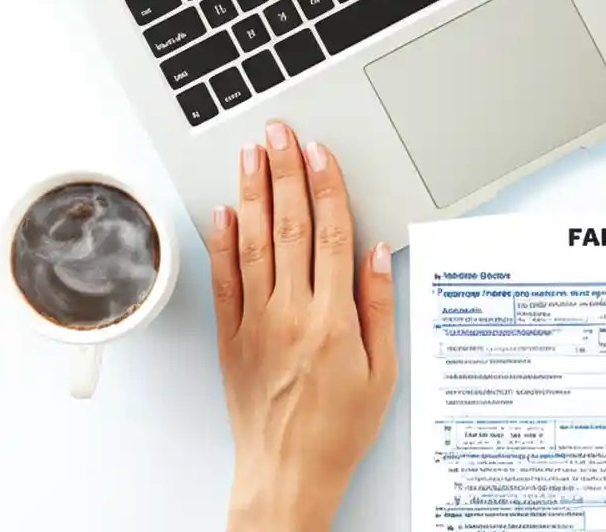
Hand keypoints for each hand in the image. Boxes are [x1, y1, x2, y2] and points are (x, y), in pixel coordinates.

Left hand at [207, 122, 398, 531]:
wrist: (289, 473)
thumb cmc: (340, 428)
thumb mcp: (383, 370)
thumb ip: (380, 305)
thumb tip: (378, 252)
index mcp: (334, 318)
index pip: (331, 234)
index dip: (326, 186)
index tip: (321, 152)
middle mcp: (290, 313)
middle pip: (288, 226)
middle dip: (285, 172)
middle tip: (280, 132)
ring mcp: (255, 323)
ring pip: (252, 242)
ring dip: (251, 192)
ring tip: (251, 153)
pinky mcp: (230, 337)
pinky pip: (225, 280)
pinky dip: (222, 242)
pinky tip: (223, 211)